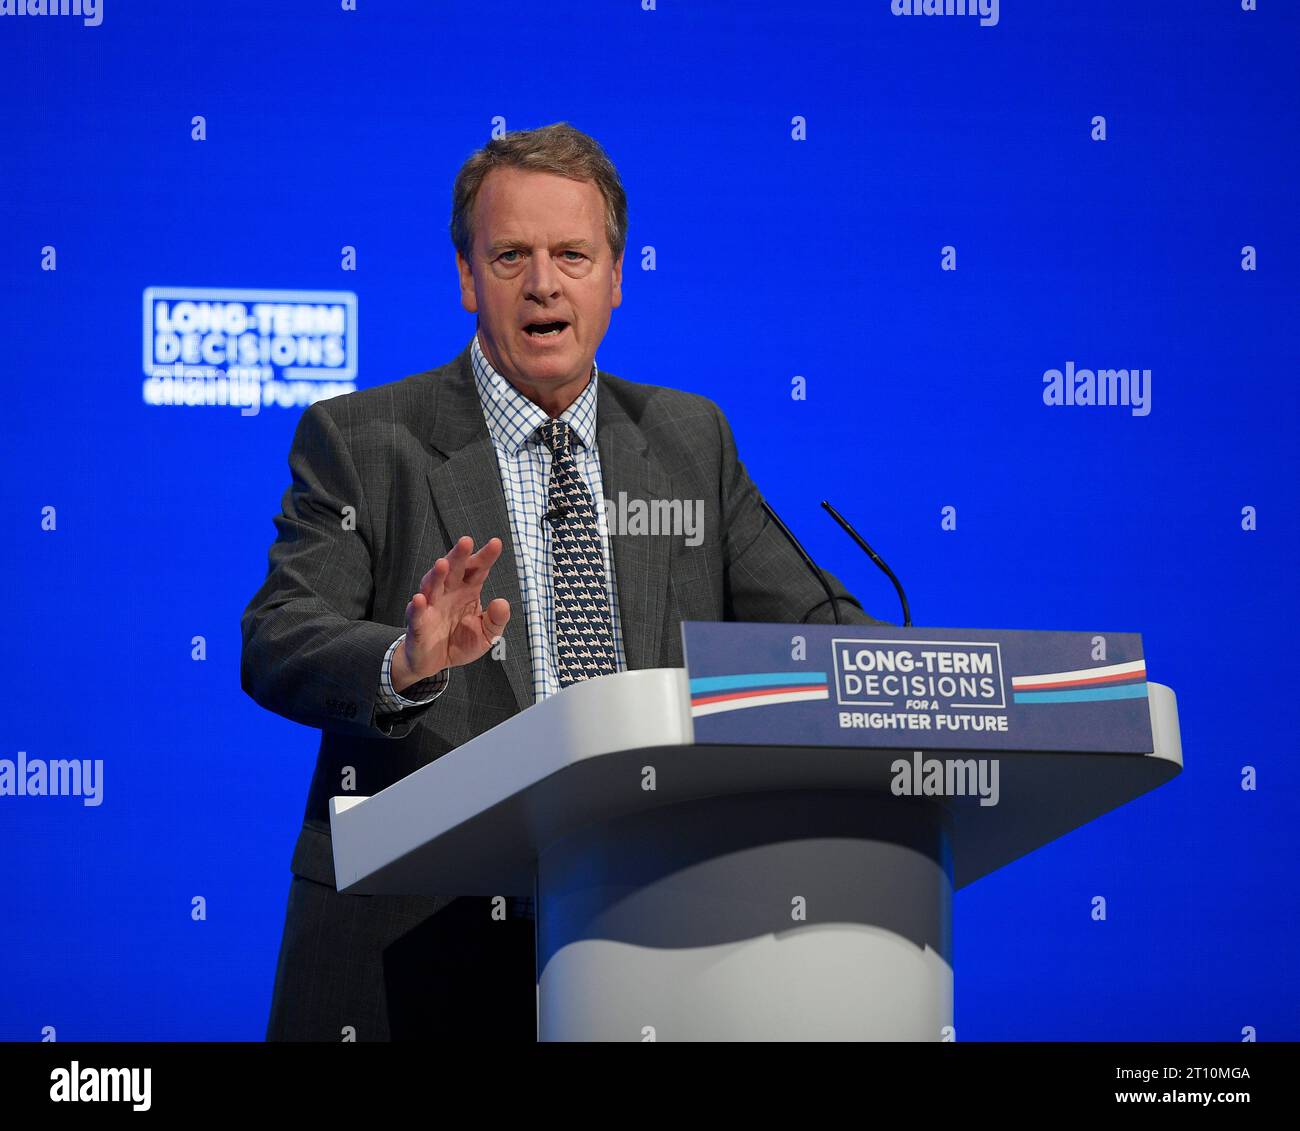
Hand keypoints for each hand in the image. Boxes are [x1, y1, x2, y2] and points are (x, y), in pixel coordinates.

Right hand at [391, 536, 510, 690]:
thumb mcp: (487, 634)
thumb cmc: (460, 641)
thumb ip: (496, 619)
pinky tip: (420, 599)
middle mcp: (448, 593)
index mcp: (467, 591)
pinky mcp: (418, 624)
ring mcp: (432, 606)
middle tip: (466, 541)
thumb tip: (502, 603)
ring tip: (442, 564)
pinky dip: (417, 606)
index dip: (485, 556)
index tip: (496, 543)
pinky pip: (417, 613)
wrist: (434, 662)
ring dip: (436, 574)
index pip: (477, 570)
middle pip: (453, 570)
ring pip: (432, 585)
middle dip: (459, 555)